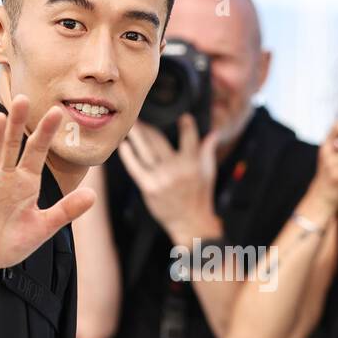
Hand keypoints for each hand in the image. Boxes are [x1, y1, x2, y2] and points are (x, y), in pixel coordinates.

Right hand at [0, 95, 95, 295]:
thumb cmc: (11, 241)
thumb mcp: (43, 227)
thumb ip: (66, 210)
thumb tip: (94, 195)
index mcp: (25, 182)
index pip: (36, 151)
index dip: (45, 132)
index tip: (58, 111)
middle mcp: (5, 179)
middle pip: (11, 145)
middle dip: (16, 123)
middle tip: (23, 97)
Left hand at [118, 116, 220, 243]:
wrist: (190, 222)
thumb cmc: (200, 197)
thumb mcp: (208, 173)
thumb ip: (208, 151)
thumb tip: (213, 133)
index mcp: (192, 163)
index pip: (189, 136)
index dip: (186, 124)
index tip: (183, 117)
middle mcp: (176, 169)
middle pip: (159, 140)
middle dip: (149, 127)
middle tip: (138, 114)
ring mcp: (161, 178)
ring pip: (145, 151)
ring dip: (136, 135)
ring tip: (129, 124)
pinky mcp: (149, 187)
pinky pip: (136, 168)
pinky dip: (128, 156)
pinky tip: (123, 145)